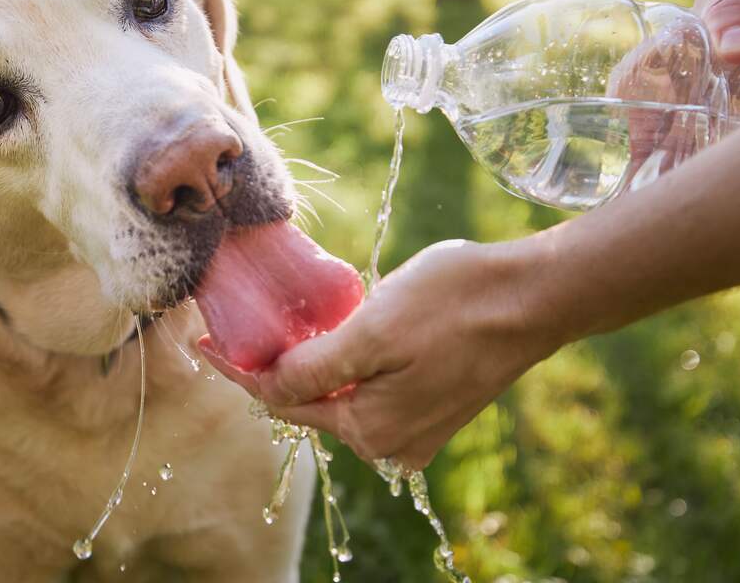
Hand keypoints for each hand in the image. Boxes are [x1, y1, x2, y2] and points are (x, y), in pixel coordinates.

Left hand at [199, 238, 565, 469]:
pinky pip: (375, 391)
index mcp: (368, 429)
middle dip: (275, 368)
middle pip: (310, 403)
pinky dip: (351, 366)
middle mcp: (390, 444)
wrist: (535, 296)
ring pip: (343, 396)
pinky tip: (342, 333)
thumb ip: (315, 368)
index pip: (280, 400)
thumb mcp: (372, 329)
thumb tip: (269, 387)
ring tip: (287, 326)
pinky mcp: (435, 409)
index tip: (204, 342)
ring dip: (314, 364)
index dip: (239, 369)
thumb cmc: (455, 302)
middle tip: (242, 327)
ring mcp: (416, 430)